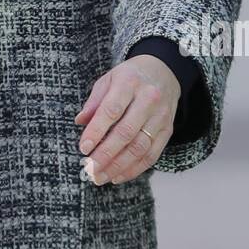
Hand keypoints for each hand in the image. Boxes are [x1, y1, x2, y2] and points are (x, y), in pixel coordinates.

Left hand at [74, 54, 181, 183]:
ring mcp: (160, 116)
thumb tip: (80, 122)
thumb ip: (94, 101)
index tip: (84, 148)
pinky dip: (135, 169)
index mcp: (129, 82)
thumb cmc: (130, 77)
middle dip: (106, 155)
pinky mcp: (168, 129)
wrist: (164, 71)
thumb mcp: (109, 79)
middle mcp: (148, 99)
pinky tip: (119, 175)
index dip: (96, 131)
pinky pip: (152, 154)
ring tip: (101, 176)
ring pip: (140, 147)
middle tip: (90, 169)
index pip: (111, 110)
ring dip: (119, 166)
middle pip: (126, 132)